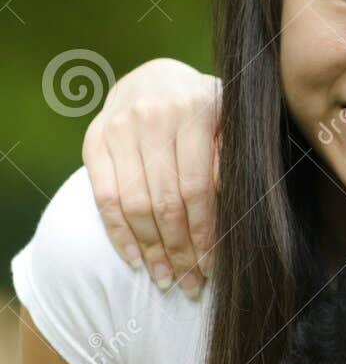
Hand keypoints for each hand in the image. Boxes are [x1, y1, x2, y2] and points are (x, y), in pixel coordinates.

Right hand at [82, 59, 221, 297]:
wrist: (154, 78)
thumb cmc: (205, 110)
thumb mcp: (229, 122)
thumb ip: (232, 156)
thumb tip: (231, 203)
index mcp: (195, 109)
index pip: (198, 189)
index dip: (204, 234)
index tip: (212, 267)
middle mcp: (154, 115)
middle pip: (166, 202)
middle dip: (180, 251)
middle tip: (190, 285)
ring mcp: (119, 127)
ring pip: (134, 204)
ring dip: (151, 250)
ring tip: (165, 280)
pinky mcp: (95, 140)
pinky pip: (104, 197)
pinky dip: (119, 233)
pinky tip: (136, 259)